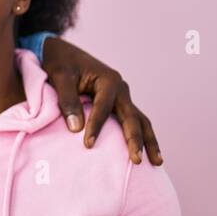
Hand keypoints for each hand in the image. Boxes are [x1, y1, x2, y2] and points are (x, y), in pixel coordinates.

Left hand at [40, 36, 161, 164]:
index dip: (96, 126)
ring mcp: (122, 97)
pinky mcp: (119, 104)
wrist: (63, 53)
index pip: (104, 108)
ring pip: (140, 121)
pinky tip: (147, 153)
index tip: (88, 145)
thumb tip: (76, 128)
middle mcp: (121, 89)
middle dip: (135, 139)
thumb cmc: (60, 63)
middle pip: (133, 117)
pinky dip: (141, 136)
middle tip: (136, 160)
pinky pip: (134, 122)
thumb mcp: (60, 76)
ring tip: (156, 162)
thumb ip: (67, 99)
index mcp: (108, 80)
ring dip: (148, 141)